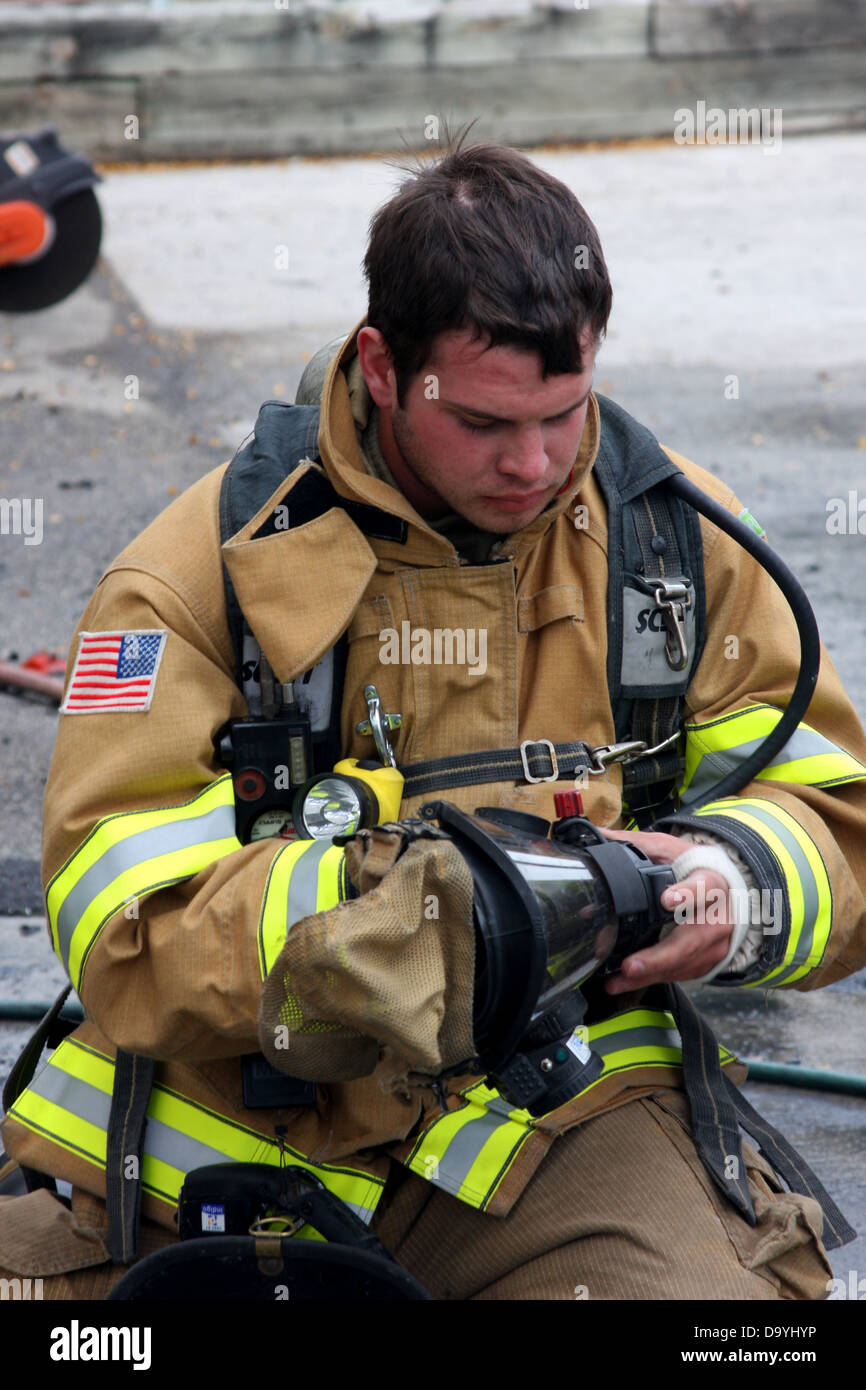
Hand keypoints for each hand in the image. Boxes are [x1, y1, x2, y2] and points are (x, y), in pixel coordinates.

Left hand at [599, 828, 734, 993]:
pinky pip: (678, 975)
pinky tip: (624, 983)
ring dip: (649, 975)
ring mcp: (714, 945)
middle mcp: (717, 918)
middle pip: (691, 940)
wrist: (728, 893)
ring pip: (683, 964)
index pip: (703, 888)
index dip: (687, 895)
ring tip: (618, 979)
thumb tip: (599, 836)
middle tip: (630, 965)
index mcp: (711, 882)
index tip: (667, 899)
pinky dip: (651, 980)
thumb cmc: (694, 869)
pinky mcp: (706, 963)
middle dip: (659, 956)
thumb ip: (638, 845)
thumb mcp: (671, 850)